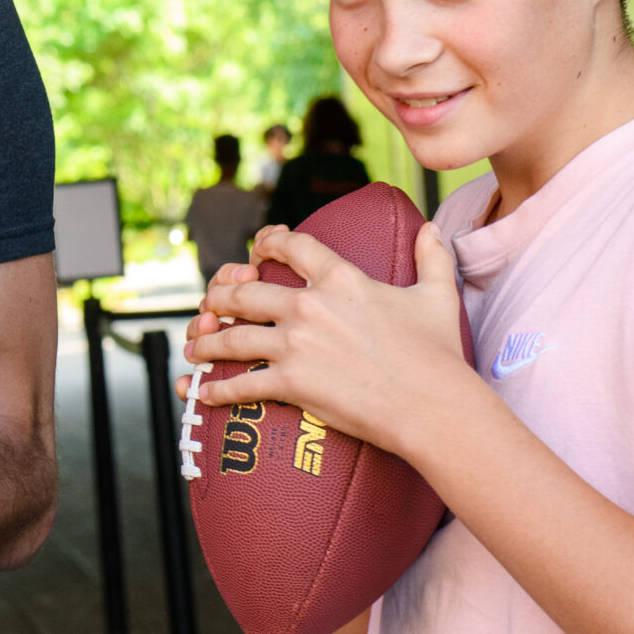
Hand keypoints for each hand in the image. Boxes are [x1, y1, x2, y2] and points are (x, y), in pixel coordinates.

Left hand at [183, 221, 481, 460]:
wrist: (435, 405)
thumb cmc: (439, 354)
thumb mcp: (438, 296)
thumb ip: (432, 257)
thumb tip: (430, 229)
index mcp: (340, 279)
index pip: (290, 246)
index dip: (265, 242)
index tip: (254, 249)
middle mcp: (309, 306)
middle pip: (243, 292)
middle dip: (218, 297)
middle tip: (208, 305)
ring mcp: (296, 344)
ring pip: (231, 337)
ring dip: (206, 342)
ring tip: (194, 346)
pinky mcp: (291, 382)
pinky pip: (241, 385)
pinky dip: (217, 390)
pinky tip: (204, 392)